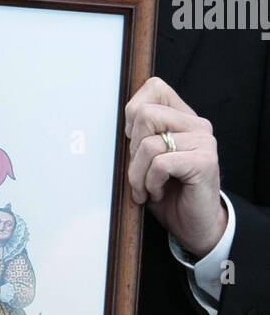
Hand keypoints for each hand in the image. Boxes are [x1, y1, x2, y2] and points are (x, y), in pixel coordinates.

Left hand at [125, 76, 226, 256]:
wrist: (195, 226)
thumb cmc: (168, 194)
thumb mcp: (146, 161)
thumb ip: (137, 136)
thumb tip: (110, 122)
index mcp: (183, 118)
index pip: (154, 88)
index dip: (132, 113)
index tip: (132, 141)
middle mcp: (197, 125)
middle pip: (144, 114)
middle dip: (131, 149)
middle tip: (140, 172)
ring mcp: (203, 141)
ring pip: (148, 143)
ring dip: (137, 174)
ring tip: (146, 188)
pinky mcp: (204, 161)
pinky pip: (160, 164)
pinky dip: (150, 183)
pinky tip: (157, 193)